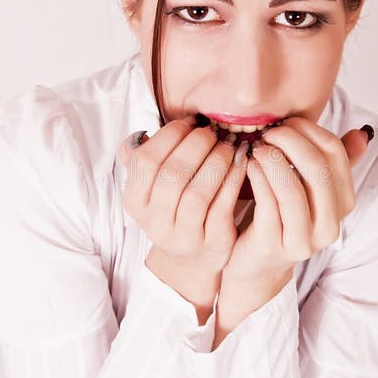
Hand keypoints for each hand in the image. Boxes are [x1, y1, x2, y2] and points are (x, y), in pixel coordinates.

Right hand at [117, 117, 248, 275]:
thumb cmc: (176, 207)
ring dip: (217, 161)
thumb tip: (143, 134)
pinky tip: (242, 162)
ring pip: (198, 192)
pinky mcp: (212, 242)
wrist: (195, 255)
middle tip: (213, 132)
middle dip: (196, 145)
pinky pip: (223, 205)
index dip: (169, 135)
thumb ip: (144, 159)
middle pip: (172, 175)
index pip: (145, 160)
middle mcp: (154, 222)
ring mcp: (182, 236)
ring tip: (229, 145)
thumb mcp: (153, 186)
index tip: (190, 123)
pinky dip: (234, 179)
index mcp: (134, 201)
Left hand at [220, 118, 371, 284]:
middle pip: (317, 168)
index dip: (310, 130)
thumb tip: (362, 133)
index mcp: (344, 203)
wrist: (256, 264)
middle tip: (268, 132)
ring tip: (256, 147)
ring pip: (291, 187)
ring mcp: (304, 239)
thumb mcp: (310, 189)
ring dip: (271, 158)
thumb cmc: (281, 216)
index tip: (287, 122)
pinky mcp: (275, 246)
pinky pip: (267, 203)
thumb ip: (334, 162)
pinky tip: (248, 164)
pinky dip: (257, 176)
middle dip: (289, 141)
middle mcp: (330, 224)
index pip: (336, 153)